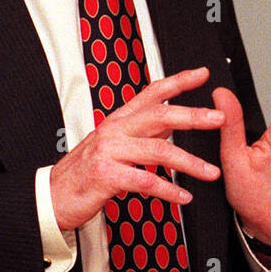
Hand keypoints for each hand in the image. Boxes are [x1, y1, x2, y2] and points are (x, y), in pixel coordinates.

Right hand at [50, 67, 224, 230]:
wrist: (51, 196)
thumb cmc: (85, 171)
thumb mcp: (113, 143)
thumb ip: (142, 131)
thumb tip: (173, 119)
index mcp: (119, 119)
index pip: (151, 93)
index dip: (178, 81)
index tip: (202, 74)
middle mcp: (115, 130)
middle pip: (159, 116)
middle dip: (193, 116)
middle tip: (219, 119)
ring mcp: (109, 151)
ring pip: (158, 150)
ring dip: (189, 162)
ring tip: (211, 172)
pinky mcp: (106, 175)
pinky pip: (145, 181)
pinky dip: (168, 190)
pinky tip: (184, 197)